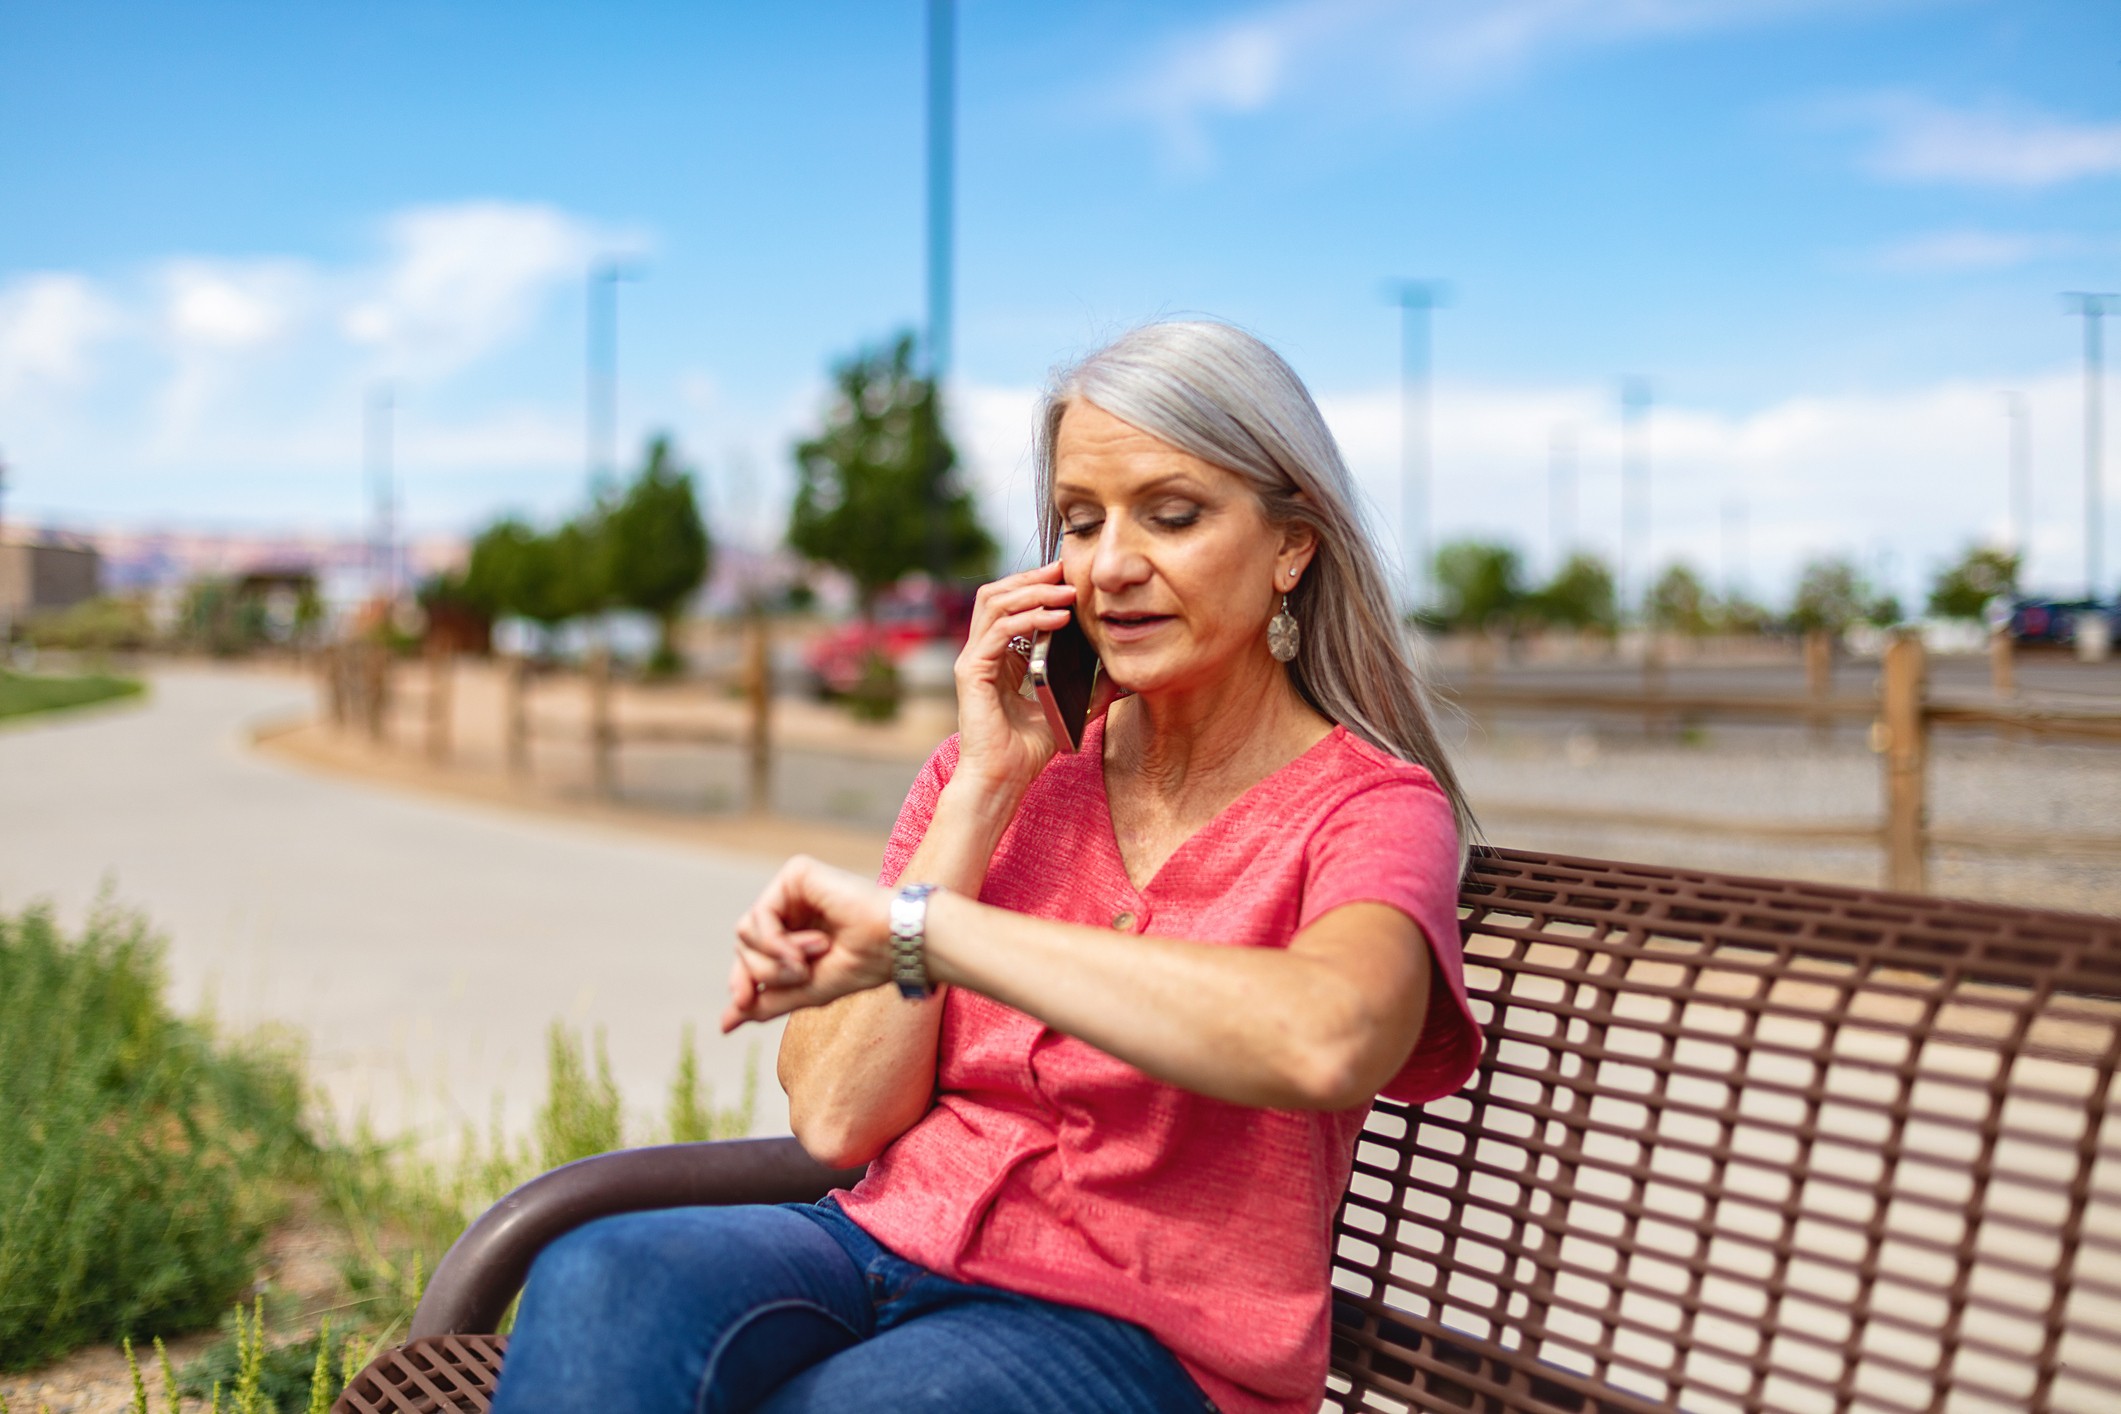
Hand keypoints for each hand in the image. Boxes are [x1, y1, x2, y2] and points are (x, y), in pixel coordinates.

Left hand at [720, 856, 897, 1031]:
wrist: (895, 944)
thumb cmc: (861, 966)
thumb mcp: (805, 991)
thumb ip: (765, 1002)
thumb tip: (724, 1025)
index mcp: (793, 930)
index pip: (748, 955)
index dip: (741, 979)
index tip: (742, 1001)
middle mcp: (789, 906)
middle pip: (742, 945)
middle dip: (767, 971)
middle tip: (805, 973)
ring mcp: (791, 889)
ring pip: (744, 932)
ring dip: (776, 958)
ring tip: (811, 958)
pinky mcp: (796, 873)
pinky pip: (759, 915)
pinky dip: (777, 941)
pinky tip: (812, 944)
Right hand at [954, 562, 1123, 792]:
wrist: (1002, 780)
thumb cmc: (1026, 751)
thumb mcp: (1064, 710)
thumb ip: (1087, 690)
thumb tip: (1119, 676)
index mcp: (998, 657)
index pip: (1009, 605)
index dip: (1036, 585)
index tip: (1069, 577)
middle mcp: (981, 653)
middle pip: (996, 594)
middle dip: (1032, 578)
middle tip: (1066, 571)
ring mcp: (972, 660)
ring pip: (994, 603)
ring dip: (1032, 591)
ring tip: (1066, 592)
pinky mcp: (971, 672)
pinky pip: (998, 632)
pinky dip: (1028, 618)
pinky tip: (1057, 618)